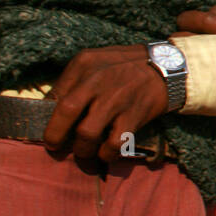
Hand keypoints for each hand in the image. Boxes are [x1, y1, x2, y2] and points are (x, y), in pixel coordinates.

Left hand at [44, 45, 168, 161]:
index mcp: (84, 64)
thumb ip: (75, 78)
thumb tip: (51, 106)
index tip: (48, 128)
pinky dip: (106, 154)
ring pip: (87, 133)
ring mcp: (117, 99)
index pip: (55, 94)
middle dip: (55, 135)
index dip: (47, 116)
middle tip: (54, 146)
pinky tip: (105, 154)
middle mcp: (98, 80)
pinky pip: (113, 144)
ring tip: (83, 152)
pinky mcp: (134, 115)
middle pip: (66, 112)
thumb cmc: (127, 65)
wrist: (168, 66)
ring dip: (81, 149)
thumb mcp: (97, 60)